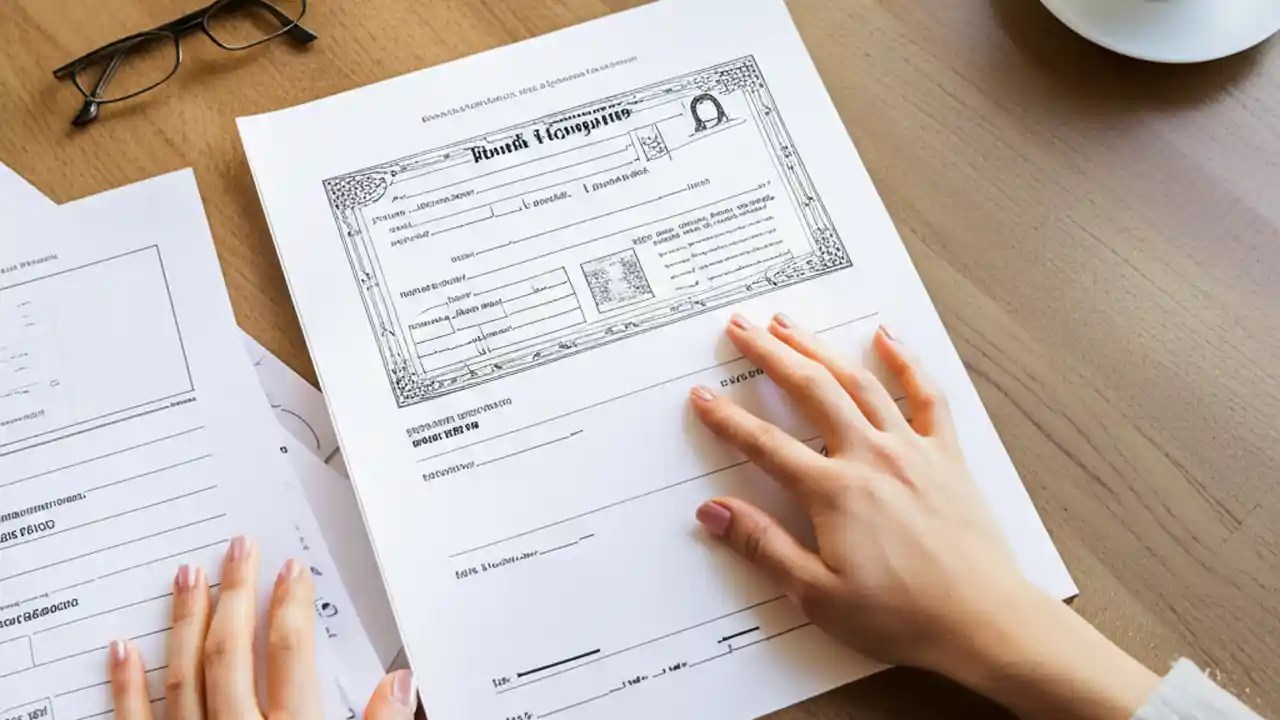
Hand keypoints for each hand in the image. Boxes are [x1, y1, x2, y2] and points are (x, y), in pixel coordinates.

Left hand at [108, 536, 417, 719]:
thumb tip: (402, 682)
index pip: (289, 652)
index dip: (289, 604)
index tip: (291, 569)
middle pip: (231, 651)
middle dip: (235, 593)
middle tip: (238, 548)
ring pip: (182, 675)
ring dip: (183, 620)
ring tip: (187, 575)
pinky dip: (126, 684)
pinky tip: (123, 648)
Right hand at [690, 314, 1158, 718]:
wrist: (984, 622)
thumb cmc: (902, 617)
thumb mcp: (818, 595)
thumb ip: (763, 546)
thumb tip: (714, 512)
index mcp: (834, 492)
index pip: (765, 445)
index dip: (727, 418)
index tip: (701, 395)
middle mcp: (871, 457)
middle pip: (811, 390)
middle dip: (771, 354)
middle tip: (742, 327)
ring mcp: (911, 450)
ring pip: (859, 382)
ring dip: (821, 348)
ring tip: (791, 323)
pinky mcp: (946, 457)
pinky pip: (927, 397)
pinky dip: (907, 362)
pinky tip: (887, 338)